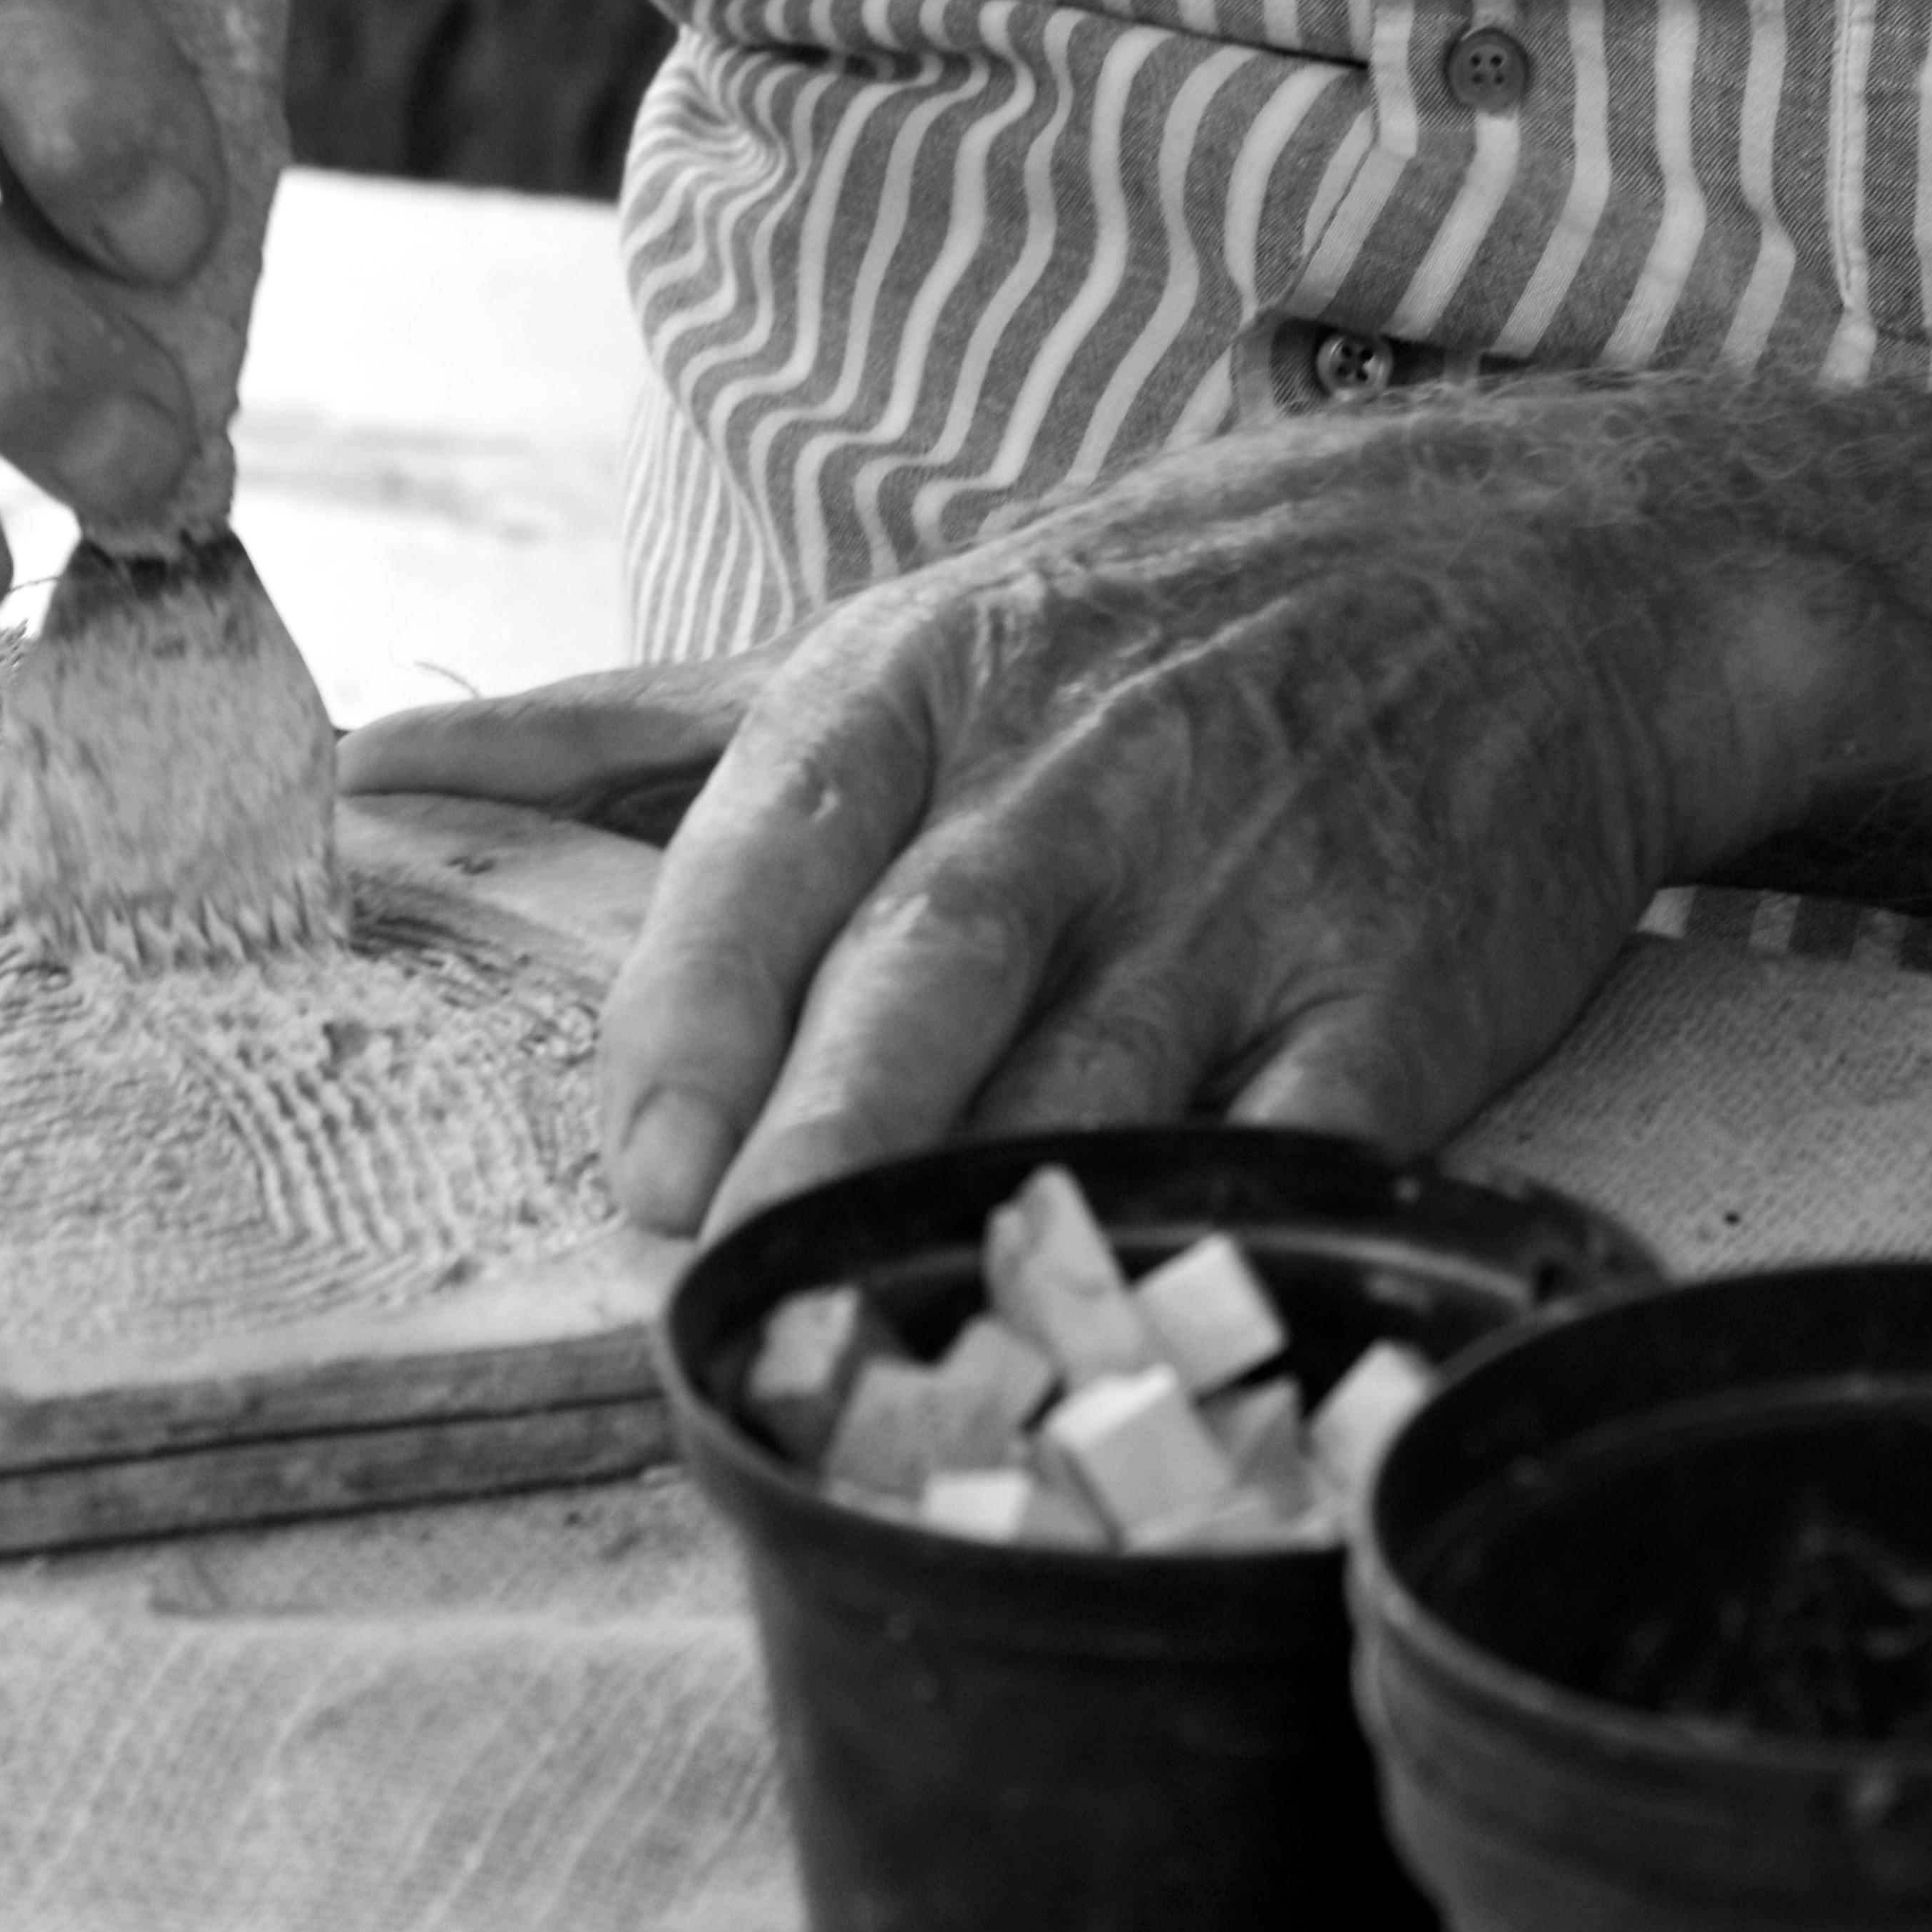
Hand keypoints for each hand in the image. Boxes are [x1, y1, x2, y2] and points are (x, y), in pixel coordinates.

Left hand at [342, 372, 1931, 1231]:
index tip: (638, 1164)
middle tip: (734, 1282)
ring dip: (986, 1226)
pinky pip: (1291, 1150)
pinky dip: (1216, 1251)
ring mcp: (1252, 888)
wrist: (1540, 567)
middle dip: (825, 1135)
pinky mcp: (1398, 996)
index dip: (704, 1007)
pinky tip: (1136, 1343)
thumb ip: (643, 732)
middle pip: (931, 968)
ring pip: (1093, 1078)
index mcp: (945, 674)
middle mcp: (1091, 773)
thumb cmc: (1172, 607)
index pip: (784, 834)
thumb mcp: (903, 628)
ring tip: (880, 1365)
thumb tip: (391, 779)